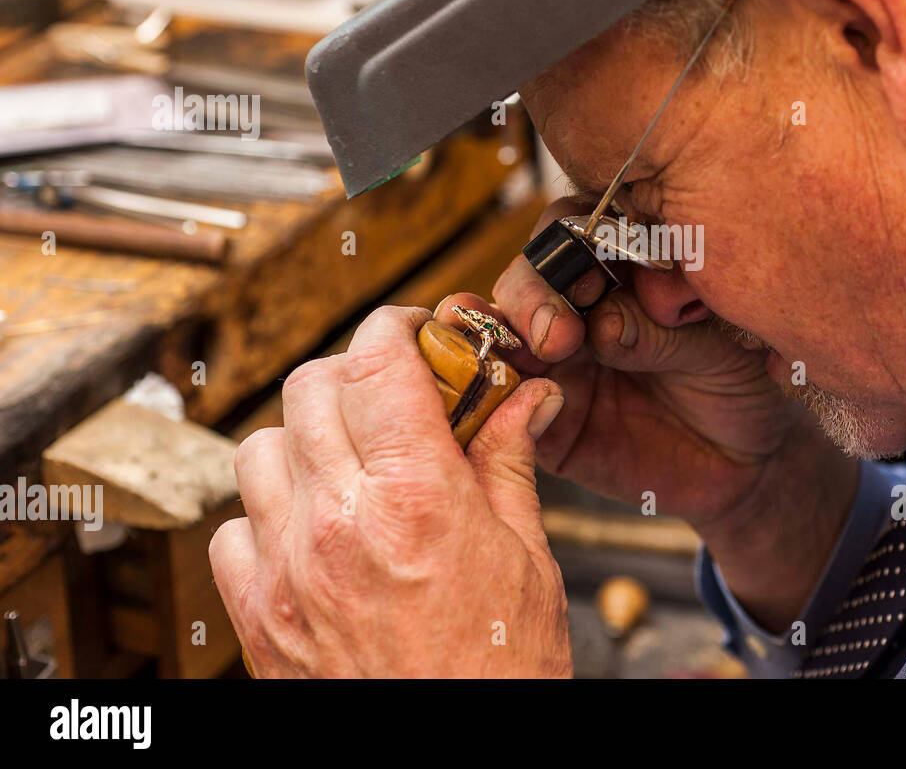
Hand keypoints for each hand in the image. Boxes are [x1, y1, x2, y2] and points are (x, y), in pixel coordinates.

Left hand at [209, 306, 571, 677]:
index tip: (415, 331)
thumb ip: (510, 461)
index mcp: (417, 496)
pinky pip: (232, 528)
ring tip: (352, 464)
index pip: (378, 359)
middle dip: (356, 375)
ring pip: (261, 447)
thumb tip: (525, 396)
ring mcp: (287, 568)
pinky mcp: (257, 616)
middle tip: (394, 398)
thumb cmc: (504, 671)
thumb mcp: (529, 555)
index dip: (396, 325)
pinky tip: (313, 530)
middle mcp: (338, 521)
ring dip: (306, 438)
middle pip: (312, 387)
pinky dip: (266, 513)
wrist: (457, 761)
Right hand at [440, 201, 857, 627]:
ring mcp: (555, 363)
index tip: (592, 279)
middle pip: (529, 278)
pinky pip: (502, 409)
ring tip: (530, 357)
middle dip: (534, 298)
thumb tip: (603, 324)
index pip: (577, 232)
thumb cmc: (741, 385)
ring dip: (503, 340)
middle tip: (559, 335)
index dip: (574, 247)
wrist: (747, 463)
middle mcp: (577, 307)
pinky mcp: (543, 423)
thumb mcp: (717, 350)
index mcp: (621, 270)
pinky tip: (507, 401)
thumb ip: (662, 333)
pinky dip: (494, 400)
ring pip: (503, 335)